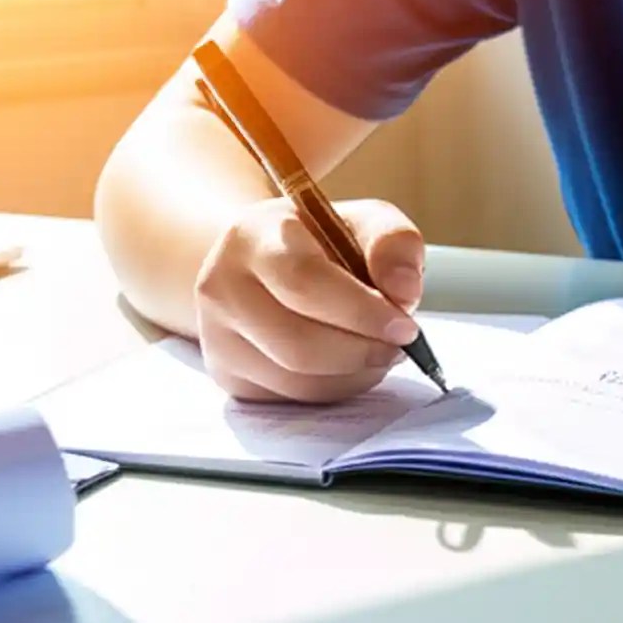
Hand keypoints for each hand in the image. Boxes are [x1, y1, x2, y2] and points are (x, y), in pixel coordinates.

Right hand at [194, 197, 423, 403]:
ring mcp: (217, 338)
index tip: (404, 326)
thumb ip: (392, 243)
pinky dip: (335, 389)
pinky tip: (348, 364)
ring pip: (298, 381)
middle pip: (298, 345)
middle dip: (362, 352)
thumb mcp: (360, 222)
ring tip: (377, 350)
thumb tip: (403, 291)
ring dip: (354, 375)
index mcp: (253, 237)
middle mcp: (222, 288)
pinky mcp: (228, 376)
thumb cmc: (316, 245)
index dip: (361, 312)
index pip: (304, 282)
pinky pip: (292, 400)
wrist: (256, 266)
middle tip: (399, 345)